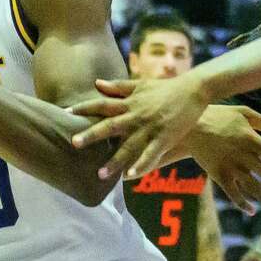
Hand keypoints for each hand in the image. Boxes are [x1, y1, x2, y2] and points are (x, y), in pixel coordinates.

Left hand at [69, 72, 211, 179]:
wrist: (194, 90)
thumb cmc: (166, 88)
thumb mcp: (140, 84)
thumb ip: (118, 86)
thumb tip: (96, 84)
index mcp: (129, 102)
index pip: (102, 104)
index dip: (84, 108)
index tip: (65, 113)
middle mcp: (136, 115)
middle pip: (110, 126)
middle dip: (92, 135)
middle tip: (73, 143)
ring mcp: (150, 127)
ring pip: (129, 146)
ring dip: (114, 160)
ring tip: (100, 174)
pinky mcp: (165, 137)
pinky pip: (151, 154)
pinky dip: (141, 165)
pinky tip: (130, 177)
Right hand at [189, 105, 260, 214]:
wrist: (189, 126)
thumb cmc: (219, 116)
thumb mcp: (244, 111)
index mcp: (251, 139)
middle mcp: (243, 155)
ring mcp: (230, 167)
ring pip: (253, 188)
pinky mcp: (218, 175)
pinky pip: (233, 193)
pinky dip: (242, 203)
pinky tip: (252, 210)